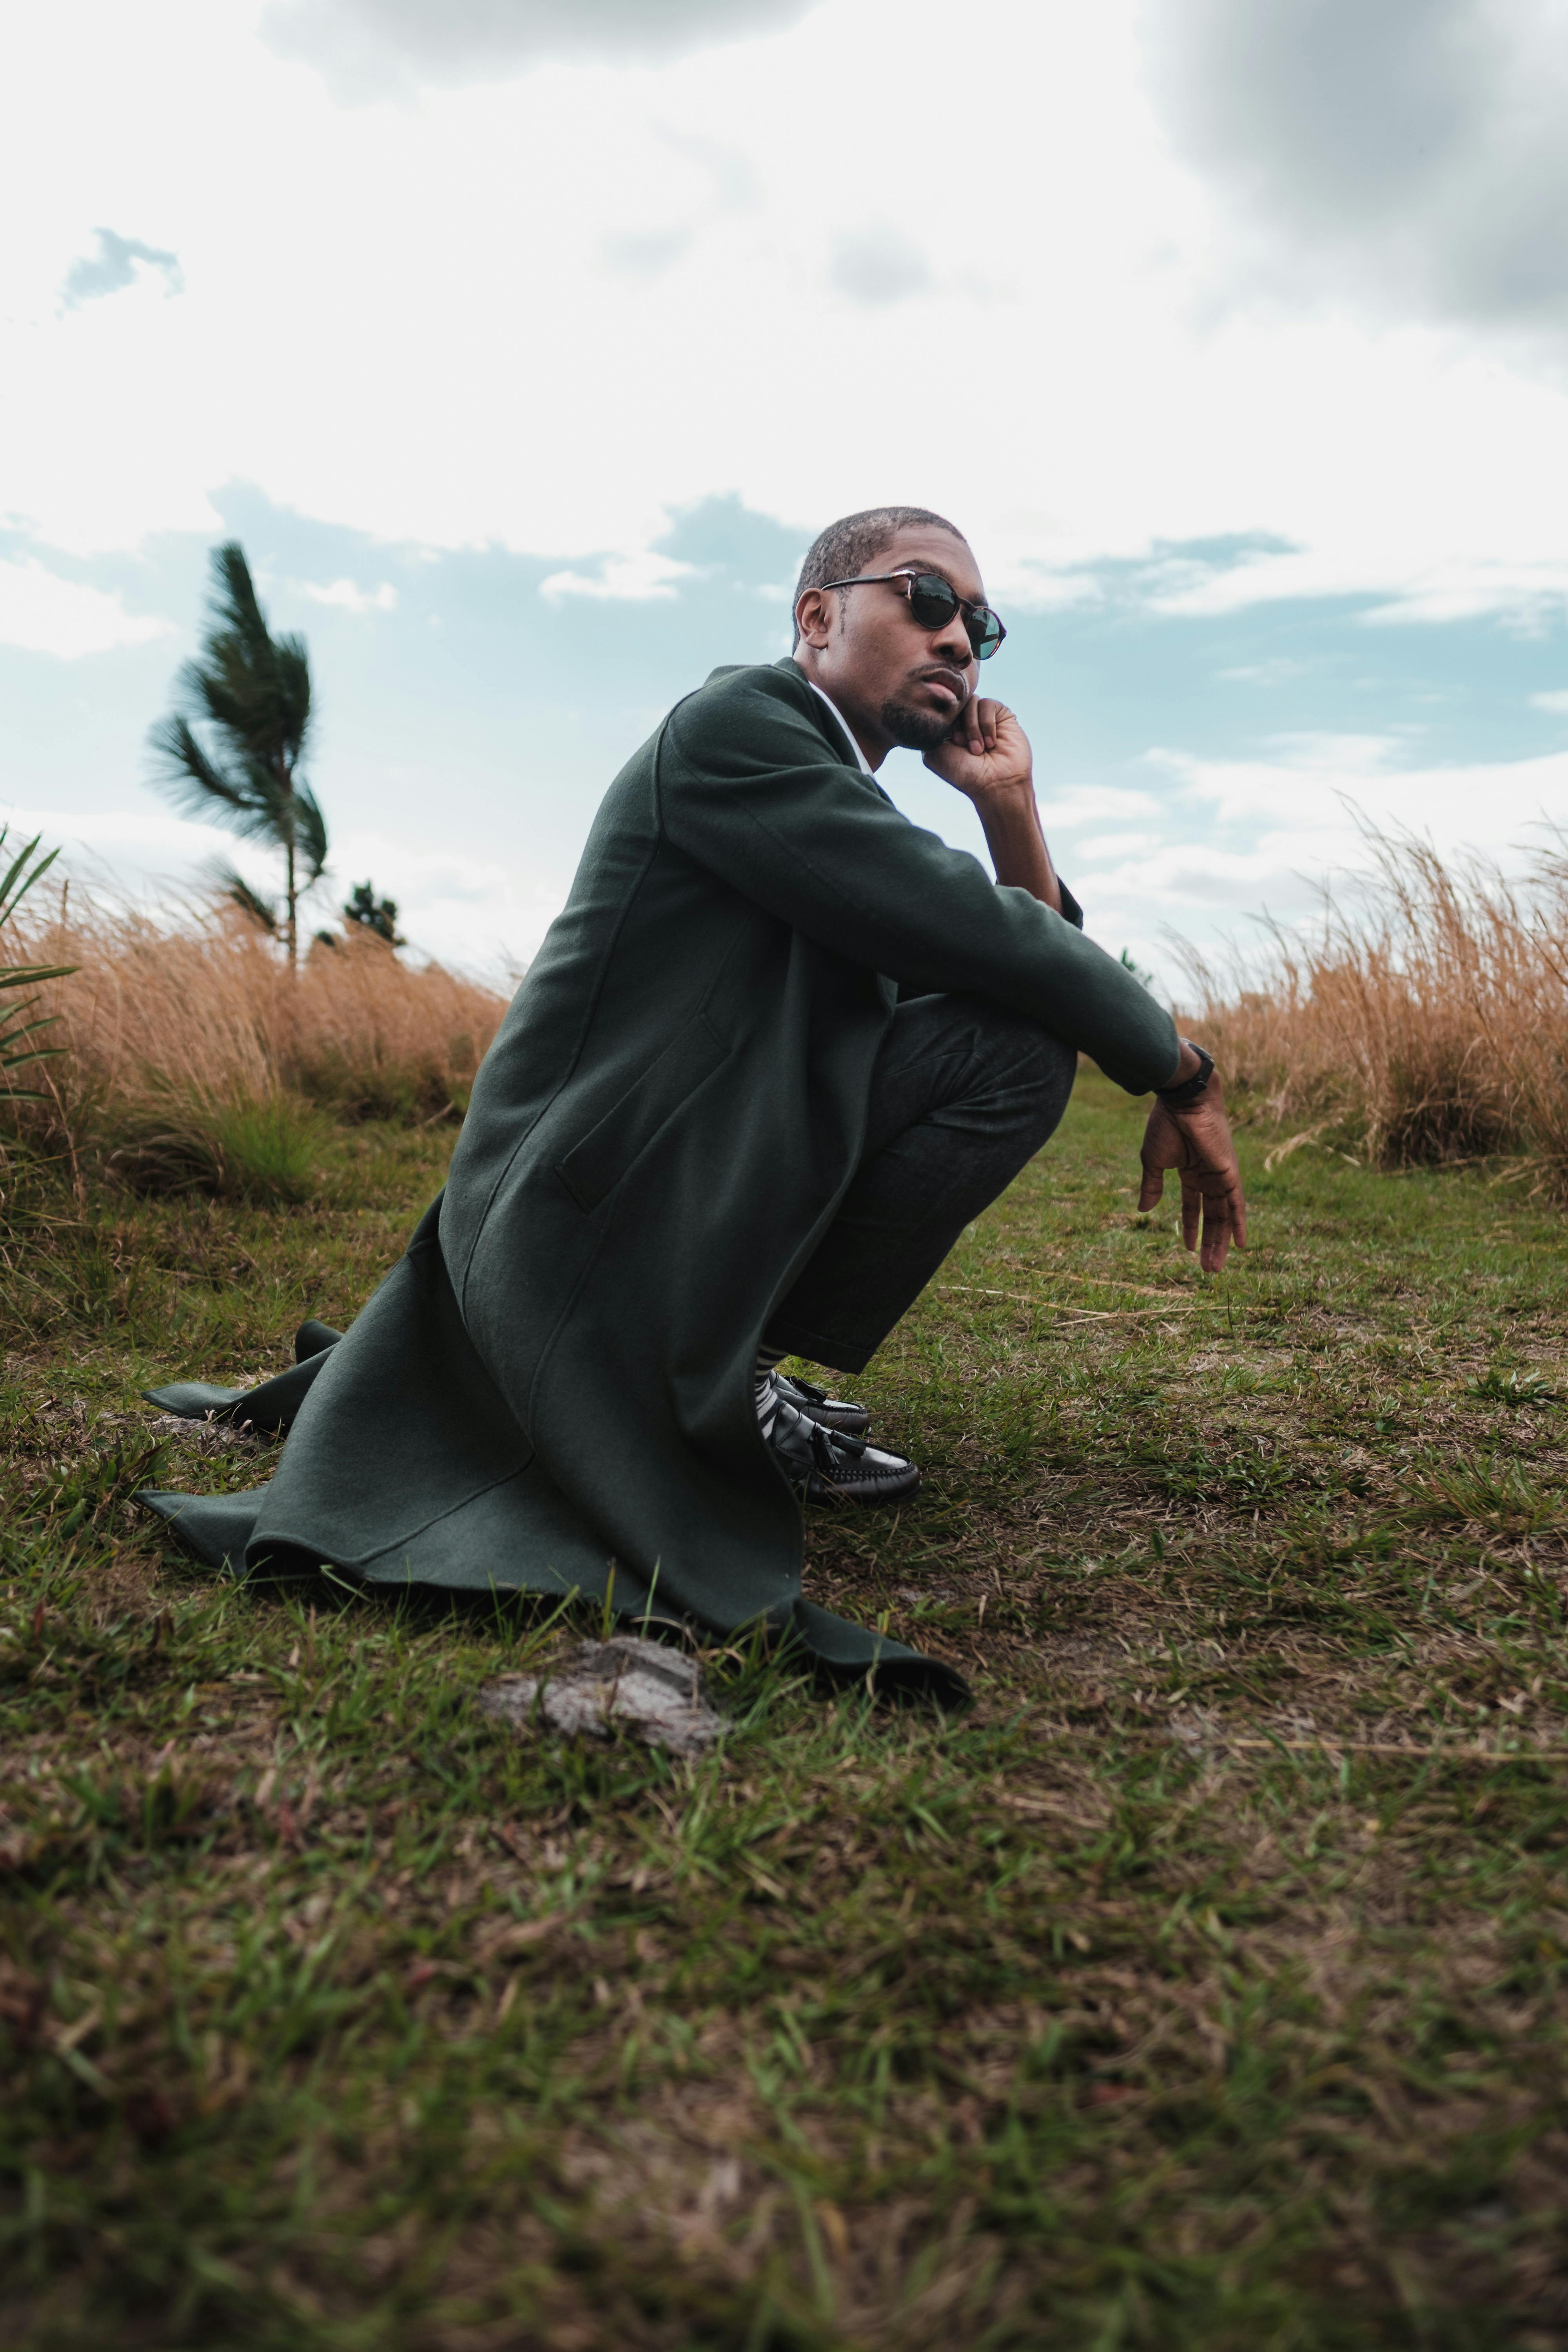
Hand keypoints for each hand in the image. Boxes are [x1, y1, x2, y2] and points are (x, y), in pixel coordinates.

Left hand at [922, 698, 1032, 806]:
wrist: (996, 784)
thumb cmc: (964, 773)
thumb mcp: (934, 753)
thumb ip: (929, 728)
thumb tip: (934, 705)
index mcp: (947, 729)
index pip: (940, 707)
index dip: (943, 721)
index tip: (951, 744)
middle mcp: (964, 721)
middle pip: (955, 702)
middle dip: (958, 725)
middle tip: (962, 745)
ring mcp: (982, 717)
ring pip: (971, 701)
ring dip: (972, 727)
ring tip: (978, 749)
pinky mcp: (1001, 715)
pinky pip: (987, 704)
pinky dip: (986, 724)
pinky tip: (991, 743)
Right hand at [1137, 1072, 1247, 1273]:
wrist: (1182, 1102)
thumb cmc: (1165, 1125)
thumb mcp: (1153, 1161)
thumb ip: (1151, 1186)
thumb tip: (1143, 1211)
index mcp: (1190, 1171)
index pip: (1192, 1206)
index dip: (1190, 1227)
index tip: (1188, 1248)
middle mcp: (1209, 1176)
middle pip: (1211, 1216)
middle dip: (1209, 1243)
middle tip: (1207, 1269)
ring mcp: (1221, 1176)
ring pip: (1223, 1216)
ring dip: (1221, 1242)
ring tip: (1214, 1267)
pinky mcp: (1230, 1174)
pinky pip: (1237, 1204)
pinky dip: (1240, 1224)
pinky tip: (1241, 1244)